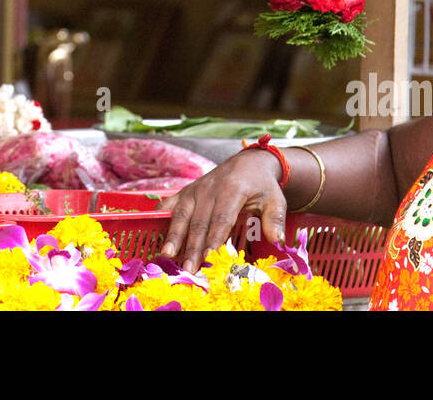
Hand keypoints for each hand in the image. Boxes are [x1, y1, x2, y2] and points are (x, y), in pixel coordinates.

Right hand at [157, 148, 287, 273]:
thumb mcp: (275, 199)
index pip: (222, 218)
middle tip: (188, 269)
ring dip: (174, 236)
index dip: (215, 238)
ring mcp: (195, 189)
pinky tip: (155, 233)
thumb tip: (277, 240)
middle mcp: (210, 189)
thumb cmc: (261, 185)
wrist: (248, 163)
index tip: (209, 257)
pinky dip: (161, 217)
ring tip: (167, 255)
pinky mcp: (186, 191)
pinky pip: (170, 203)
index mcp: (232, 190)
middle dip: (193, 247)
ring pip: (182, 214)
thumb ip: (275, 219)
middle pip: (199, 221)